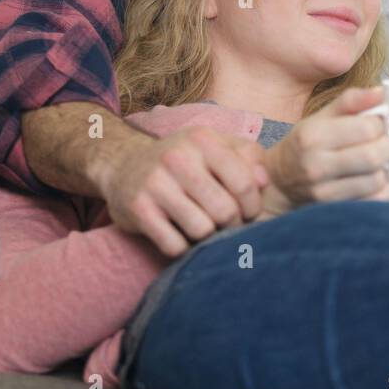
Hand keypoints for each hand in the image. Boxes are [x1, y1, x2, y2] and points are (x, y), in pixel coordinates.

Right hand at [100, 127, 269, 258]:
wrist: (124, 166)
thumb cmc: (186, 160)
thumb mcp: (217, 146)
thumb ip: (249, 157)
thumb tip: (264, 181)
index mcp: (203, 140)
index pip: (244, 183)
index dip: (253, 206)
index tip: (250, 213)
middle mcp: (177, 158)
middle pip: (225, 211)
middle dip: (233, 225)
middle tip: (228, 225)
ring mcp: (154, 184)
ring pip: (202, 230)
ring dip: (209, 237)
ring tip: (207, 229)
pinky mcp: (137, 210)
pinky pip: (174, 245)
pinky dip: (184, 248)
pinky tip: (183, 237)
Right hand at [261, 86, 388, 216]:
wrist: (280, 181)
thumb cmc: (305, 144)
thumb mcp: (320, 117)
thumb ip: (351, 101)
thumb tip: (380, 92)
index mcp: (313, 136)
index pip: (367, 128)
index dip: (380, 124)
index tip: (376, 125)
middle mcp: (316, 165)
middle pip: (374, 155)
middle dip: (387, 146)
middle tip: (383, 143)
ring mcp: (324, 192)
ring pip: (377, 180)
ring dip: (385, 169)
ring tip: (377, 161)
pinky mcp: (334, 209)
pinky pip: (375, 201)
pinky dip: (383, 189)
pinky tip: (373, 179)